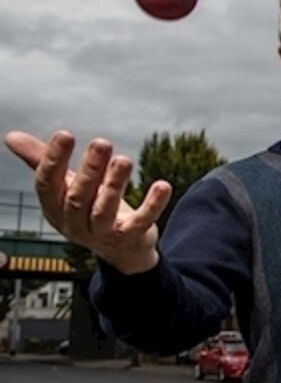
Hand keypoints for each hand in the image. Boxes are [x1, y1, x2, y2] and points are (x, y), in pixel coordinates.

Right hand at [4, 130, 171, 273]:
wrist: (121, 247)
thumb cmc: (89, 207)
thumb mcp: (67, 185)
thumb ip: (42, 161)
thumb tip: (11, 136)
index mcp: (54, 208)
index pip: (47, 184)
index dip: (53, 160)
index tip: (65, 134)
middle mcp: (74, 223)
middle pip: (78, 197)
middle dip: (90, 170)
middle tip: (103, 143)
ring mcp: (102, 233)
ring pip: (104, 210)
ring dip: (114, 185)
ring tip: (124, 160)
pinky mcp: (130, 238)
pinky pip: (141, 222)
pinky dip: (152, 205)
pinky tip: (163, 186)